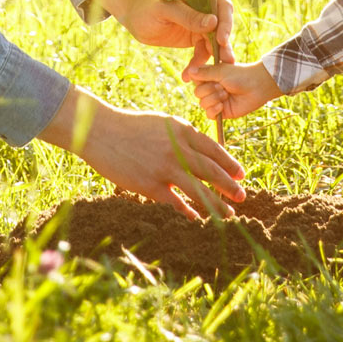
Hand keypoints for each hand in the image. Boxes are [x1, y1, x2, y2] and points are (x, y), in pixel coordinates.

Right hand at [39, 86, 245, 217]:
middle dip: (229, 186)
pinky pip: (175, 202)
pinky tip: (197, 218)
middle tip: (242, 197)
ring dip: (215, 204)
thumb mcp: (161, 123)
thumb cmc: (130, 126)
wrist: (100, 131)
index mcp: (181, 130)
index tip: (241, 175)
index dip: (229, 164)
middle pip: (211, 171)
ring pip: (198, 190)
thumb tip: (201, 151)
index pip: (213, 149)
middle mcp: (177, 149)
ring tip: (228, 214)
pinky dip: (188, 211)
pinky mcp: (149, 185)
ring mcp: (164, 168)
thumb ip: (182, 136)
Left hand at [97, 0, 234, 65]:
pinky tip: (188, 74)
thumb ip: (188, 16)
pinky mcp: (195, 37)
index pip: (221, 5)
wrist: (133, 18)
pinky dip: (197, 64)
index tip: (221, 39)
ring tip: (207, 75)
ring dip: (211, 58)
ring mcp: (201, 23)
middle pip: (221, 26)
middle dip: (223, 45)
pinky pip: (202, 52)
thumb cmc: (146, 7)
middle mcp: (205, 7)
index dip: (225, 22)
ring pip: (214, 42)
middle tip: (227, 61)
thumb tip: (213, 23)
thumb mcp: (165, 10)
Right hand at [180, 58, 283, 120]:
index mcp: (210, 77)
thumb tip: (189, 72)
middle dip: (209, 90)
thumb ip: (204, 73)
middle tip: (223, 86)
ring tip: (226, 94)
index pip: (195, 81)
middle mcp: (212, 89)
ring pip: (202, 104)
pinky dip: (214, 110)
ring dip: (214, 99)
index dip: (200, 81)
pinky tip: (222, 105)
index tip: (211, 77)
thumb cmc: (241, 75)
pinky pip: (209, 115)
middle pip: (197, 93)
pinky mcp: (222, 112)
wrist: (257, 86)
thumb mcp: (221, 71)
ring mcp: (217, 101)